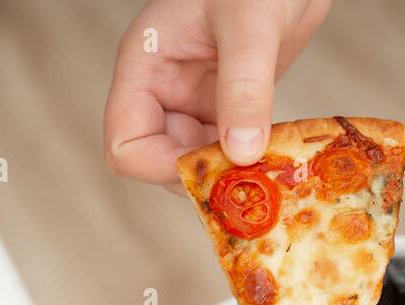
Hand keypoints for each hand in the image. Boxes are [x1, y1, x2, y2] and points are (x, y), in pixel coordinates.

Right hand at [104, 0, 330, 191]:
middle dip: (201, 176)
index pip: (126, 145)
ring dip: (229, 175)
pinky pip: (227, 150)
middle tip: (251, 177)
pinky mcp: (228, 105)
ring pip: (195, 163)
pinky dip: (250, 163)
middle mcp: (163, 89)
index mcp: (146, 67)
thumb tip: (240, 154)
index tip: (212, 169)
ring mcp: (194, 99)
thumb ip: (244, 88)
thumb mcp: (250, 25)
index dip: (162, 168)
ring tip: (270, 168)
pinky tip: (279, 157)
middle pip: (160, 163)